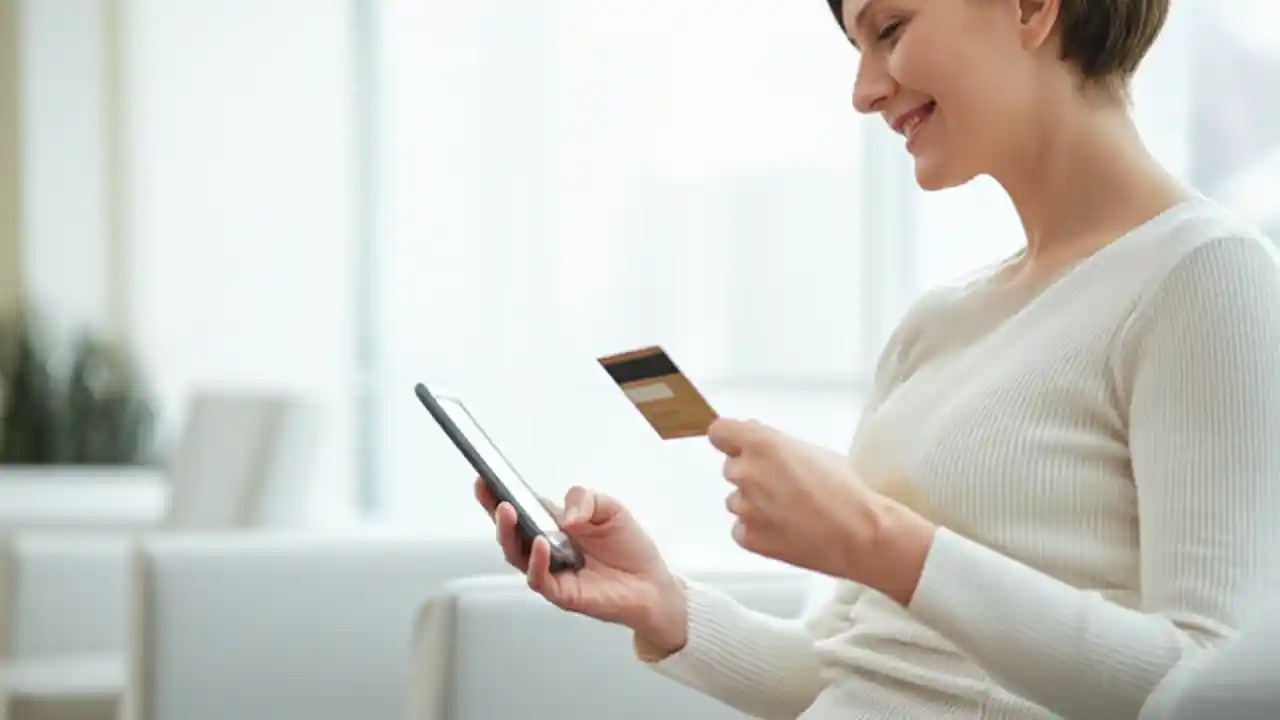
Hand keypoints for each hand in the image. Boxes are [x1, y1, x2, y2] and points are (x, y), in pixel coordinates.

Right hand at [474, 478, 687, 652]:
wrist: (652, 583)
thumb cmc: (630, 546)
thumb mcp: (611, 508)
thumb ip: (585, 500)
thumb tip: (564, 515)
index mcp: (554, 524)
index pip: (520, 508)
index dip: (499, 495)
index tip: (484, 479)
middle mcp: (546, 548)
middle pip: (510, 532)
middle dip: (494, 511)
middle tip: (490, 493)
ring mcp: (551, 571)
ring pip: (517, 555)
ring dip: (509, 533)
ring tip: (508, 511)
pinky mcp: (561, 592)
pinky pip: (539, 579)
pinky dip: (536, 561)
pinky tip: (541, 544)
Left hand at [708, 418, 937, 604]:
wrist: (860, 535)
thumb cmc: (846, 491)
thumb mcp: (813, 450)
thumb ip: (775, 443)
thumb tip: (754, 438)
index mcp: (761, 444)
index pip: (719, 432)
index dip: (731, 439)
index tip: (741, 446)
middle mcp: (746, 472)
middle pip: (731, 467)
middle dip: (751, 473)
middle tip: (783, 485)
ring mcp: (744, 507)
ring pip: (736, 500)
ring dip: (754, 503)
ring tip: (790, 511)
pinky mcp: (748, 537)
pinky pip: (741, 529)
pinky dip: (757, 529)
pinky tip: (785, 529)